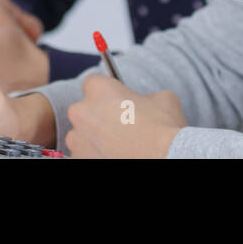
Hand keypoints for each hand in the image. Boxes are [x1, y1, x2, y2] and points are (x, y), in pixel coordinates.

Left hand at [64, 73, 186, 157]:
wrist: (165, 159)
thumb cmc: (164, 129)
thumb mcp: (162, 98)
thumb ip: (145, 96)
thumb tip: (144, 103)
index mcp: (98, 88)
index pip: (92, 83)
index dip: (106, 93)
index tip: (115, 102)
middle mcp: (81, 111)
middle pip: (84, 110)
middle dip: (98, 118)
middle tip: (120, 128)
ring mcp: (76, 139)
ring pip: (82, 136)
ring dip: (95, 140)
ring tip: (119, 148)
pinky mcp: (79, 159)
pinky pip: (84, 155)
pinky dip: (96, 156)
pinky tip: (116, 157)